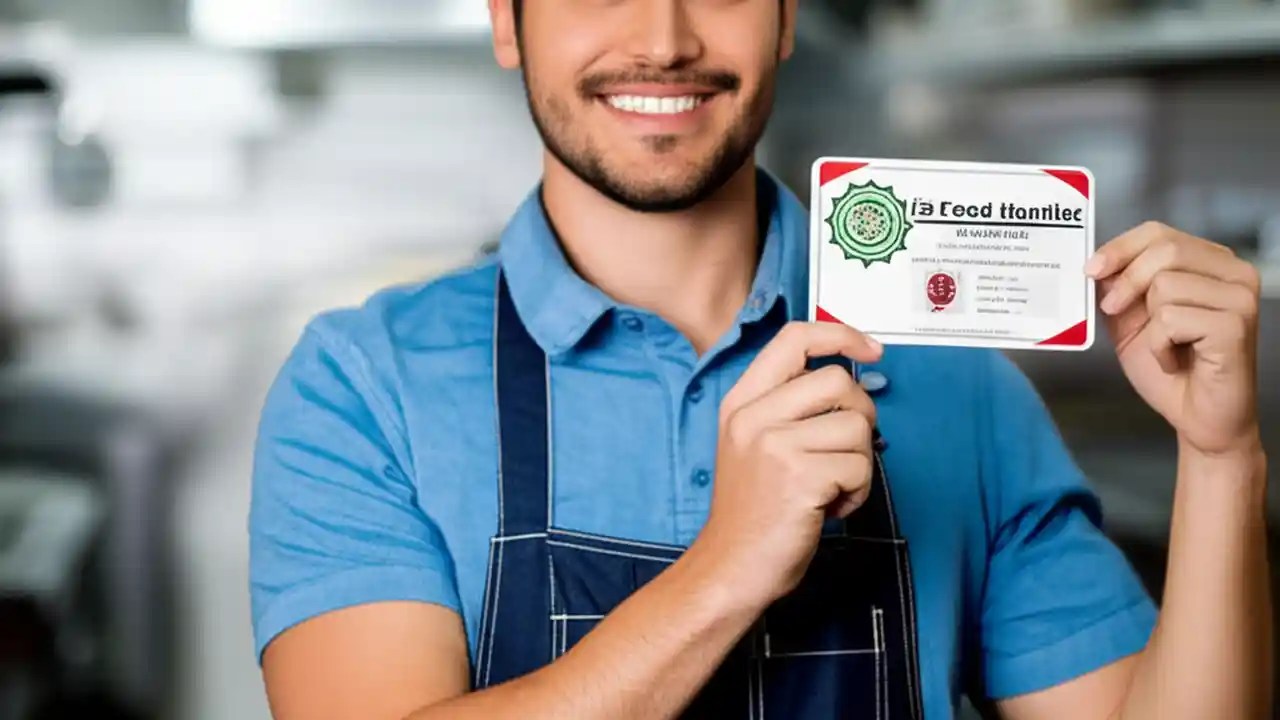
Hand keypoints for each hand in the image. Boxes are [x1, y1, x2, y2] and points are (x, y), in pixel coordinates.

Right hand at [690, 322, 882, 609]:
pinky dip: (857, 492)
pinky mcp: (800, 478)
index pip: (795, 338)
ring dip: (858, 463)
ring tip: (830, 488)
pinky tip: (829, 507)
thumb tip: (849, 379)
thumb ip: (787, 405)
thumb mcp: (752, 443)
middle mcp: (754, 417)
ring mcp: (775, 446)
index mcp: (741, 402)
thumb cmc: (751, 512)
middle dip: (859, 416)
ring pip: (856, 426)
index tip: (870, 349)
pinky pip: (860, 467)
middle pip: (838, 380)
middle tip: (844, 450)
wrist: (731, 567)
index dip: (841, 335)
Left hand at [1087, 222, 1262, 456]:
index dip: (1120, 246)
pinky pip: (1172, 319)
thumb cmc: (1171, 370)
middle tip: (1113, 310)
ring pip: (1165, 284)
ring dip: (1149, 324)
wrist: (1199, 419)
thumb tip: (1095, 262)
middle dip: (1126, 281)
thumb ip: (1118, 289)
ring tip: (1166, 348)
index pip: (1160, 232)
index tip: (1091, 269)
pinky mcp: (1236, 324)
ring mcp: (1239, 298)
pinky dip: (1160, 346)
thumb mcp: (1132, 321)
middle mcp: (1234, 274)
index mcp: (1211, 264)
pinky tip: (1176, 361)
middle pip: (1164, 250)